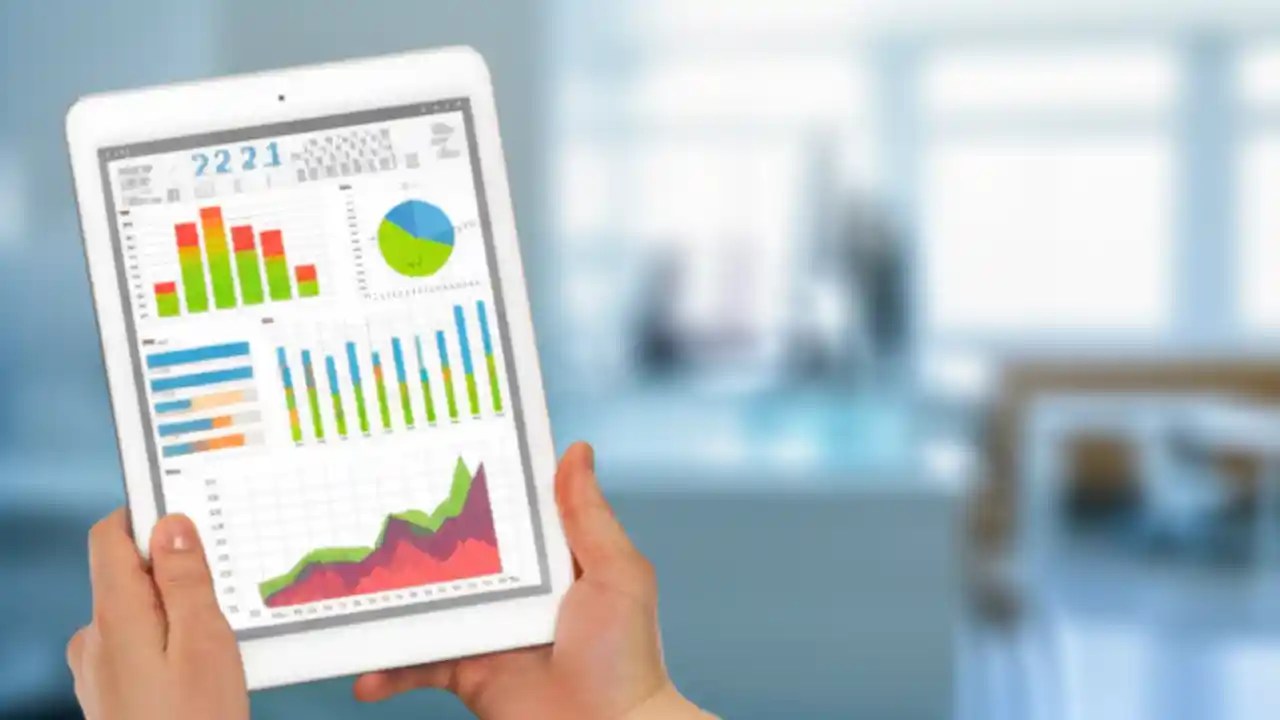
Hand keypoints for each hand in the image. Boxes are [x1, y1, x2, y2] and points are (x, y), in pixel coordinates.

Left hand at [67, 510, 248, 719]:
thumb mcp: (204, 643)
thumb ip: (184, 581)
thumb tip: (169, 525)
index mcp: (114, 617)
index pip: (109, 536)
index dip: (147, 517)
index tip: (192, 516)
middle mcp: (94, 639)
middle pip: (127, 575)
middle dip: (177, 573)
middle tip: (228, 592)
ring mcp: (98, 671)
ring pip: (137, 614)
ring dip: (177, 612)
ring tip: (223, 639)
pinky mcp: (110, 696)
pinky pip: (138, 648)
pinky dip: (170, 644)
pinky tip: (204, 670)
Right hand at [353, 442, 711, 718]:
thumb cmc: (624, 654)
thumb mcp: (616, 574)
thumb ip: (588, 516)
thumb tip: (577, 450)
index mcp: (548, 564)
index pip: (503, 516)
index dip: (470, 490)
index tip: (429, 459)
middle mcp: (512, 594)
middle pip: (452, 556)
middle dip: (411, 541)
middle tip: (365, 515)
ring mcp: (485, 633)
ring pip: (423, 608)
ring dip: (386, 603)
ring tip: (348, 592)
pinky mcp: (466, 674)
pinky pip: (415, 665)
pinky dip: (386, 669)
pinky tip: (365, 672)